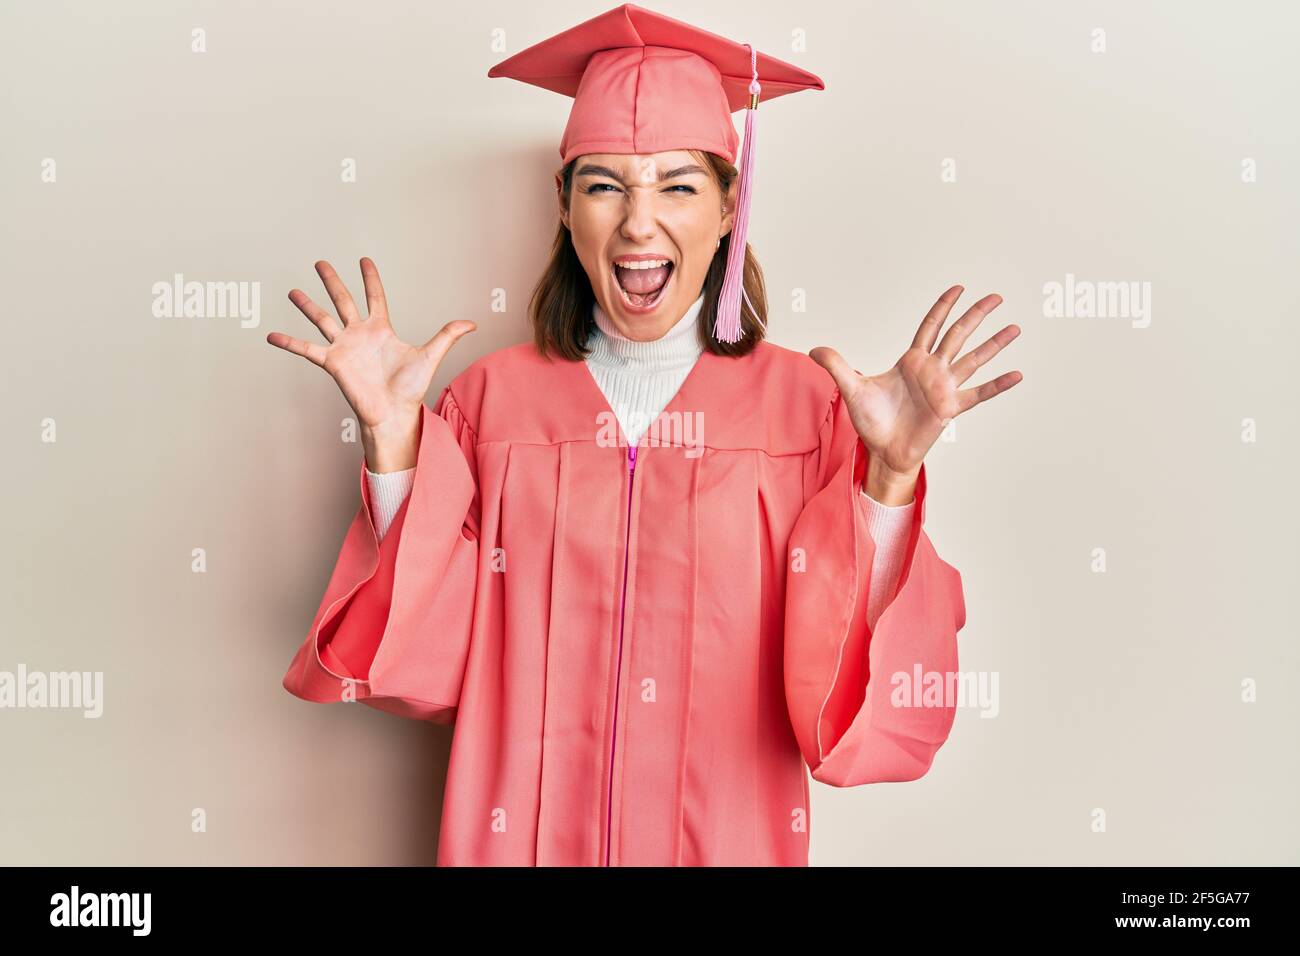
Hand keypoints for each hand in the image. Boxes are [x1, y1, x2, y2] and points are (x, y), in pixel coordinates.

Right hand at [266, 257, 475, 470]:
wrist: (395, 413)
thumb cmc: (411, 389)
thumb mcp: (431, 356)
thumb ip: (447, 336)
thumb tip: (473, 322)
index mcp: (381, 329)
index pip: (375, 297)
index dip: (370, 278)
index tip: (364, 259)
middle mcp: (360, 334)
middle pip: (343, 300)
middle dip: (332, 281)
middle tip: (320, 262)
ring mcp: (344, 347)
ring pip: (322, 319)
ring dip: (308, 305)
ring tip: (293, 291)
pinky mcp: (332, 363)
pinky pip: (307, 349)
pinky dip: (289, 343)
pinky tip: (271, 336)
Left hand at [809, 285, 1022, 502]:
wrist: (883, 451)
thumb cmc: (871, 421)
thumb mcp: (851, 389)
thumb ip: (836, 366)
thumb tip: (813, 349)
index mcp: (911, 360)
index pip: (930, 326)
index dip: (943, 307)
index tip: (959, 288)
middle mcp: (932, 370)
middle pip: (958, 335)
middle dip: (976, 315)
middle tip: (997, 297)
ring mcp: (944, 388)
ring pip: (973, 359)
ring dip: (994, 344)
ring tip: (1016, 327)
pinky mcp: (951, 408)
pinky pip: (979, 393)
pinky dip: (998, 384)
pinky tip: (1017, 374)